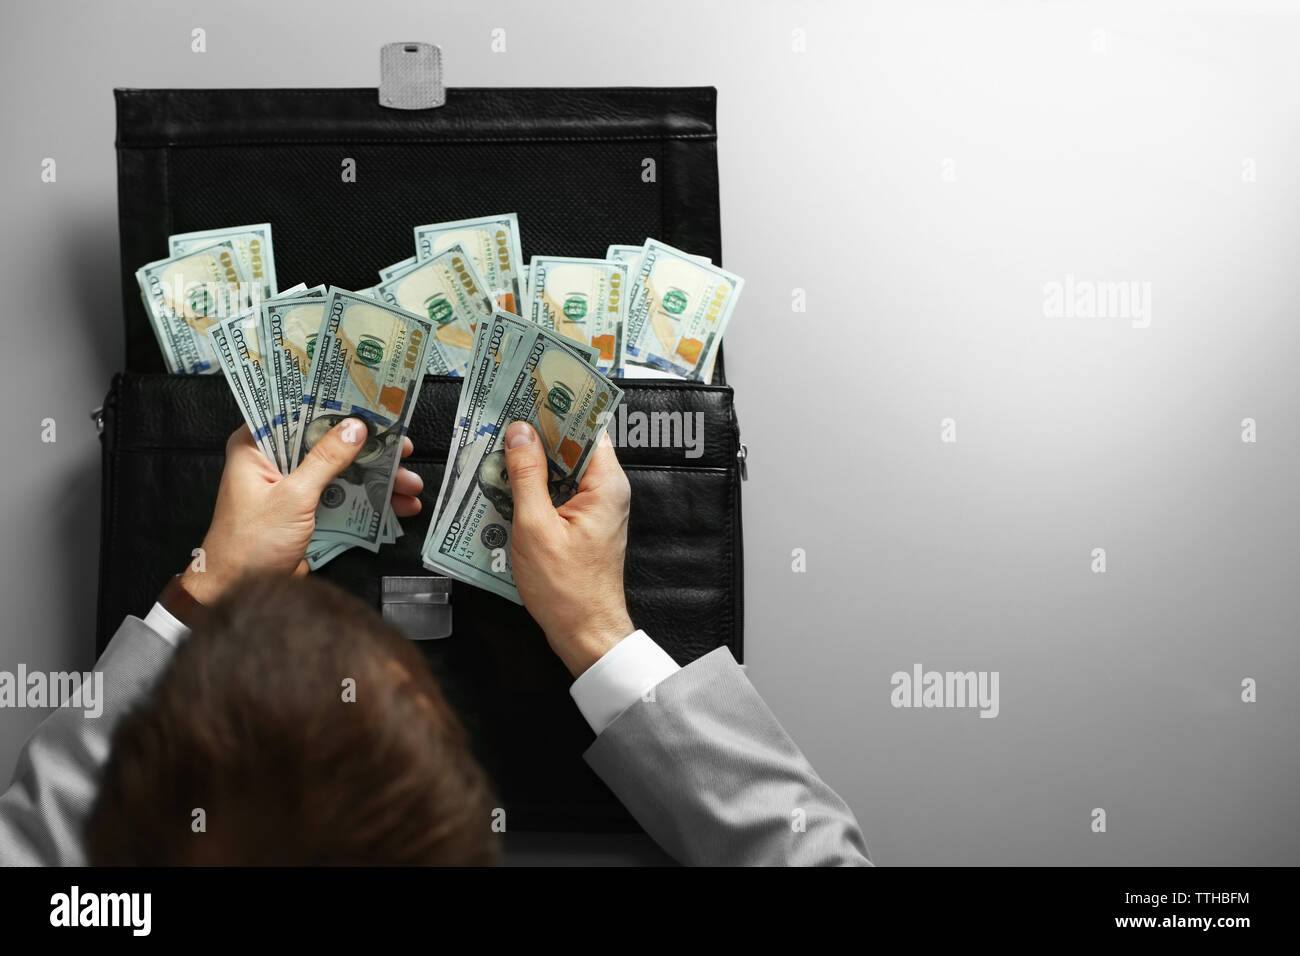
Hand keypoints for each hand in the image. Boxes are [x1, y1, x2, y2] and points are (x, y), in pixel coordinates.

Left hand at [180, 420, 423, 605]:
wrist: (238, 593)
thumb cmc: (251, 543)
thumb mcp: (293, 496)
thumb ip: (326, 460)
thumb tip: (355, 428)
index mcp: (256, 446)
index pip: (298, 412)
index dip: (336, 406)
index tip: (371, 403)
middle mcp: (273, 460)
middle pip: (328, 443)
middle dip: (369, 449)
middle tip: (402, 448)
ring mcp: (292, 486)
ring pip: (342, 471)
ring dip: (376, 479)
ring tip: (410, 484)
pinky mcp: (306, 510)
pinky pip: (342, 496)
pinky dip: (369, 501)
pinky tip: (398, 505)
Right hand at [503, 421, 633, 676]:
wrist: (584, 634)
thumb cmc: (565, 588)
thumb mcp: (534, 526)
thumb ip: (526, 475)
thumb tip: (519, 432)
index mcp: (605, 484)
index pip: (587, 426)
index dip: (559, 405)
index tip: (530, 389)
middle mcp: (606, 490)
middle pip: (572, 444)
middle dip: (537, 430)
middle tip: (502, 414)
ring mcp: (595, 508)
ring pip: (562, 469)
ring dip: (532, 459)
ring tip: (496, 444)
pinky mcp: (581, 524)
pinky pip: (558, 492)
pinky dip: (534, 485)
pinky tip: (505, 483)